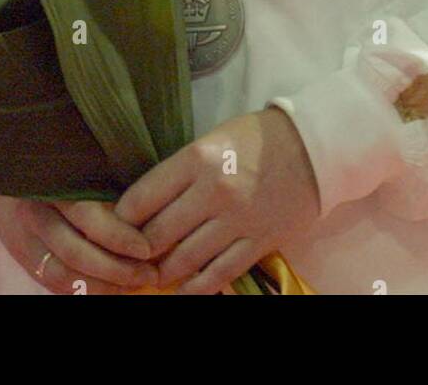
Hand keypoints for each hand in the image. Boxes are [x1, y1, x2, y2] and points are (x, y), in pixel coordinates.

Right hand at [0, 181, 160, 294]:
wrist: (4, 179)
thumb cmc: (56, 169)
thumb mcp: (76, 166)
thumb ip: (104, 184)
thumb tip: (150, 212)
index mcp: (52, 183)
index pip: (87, 217)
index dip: (118, 236)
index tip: (147, 248)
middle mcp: (34, 213)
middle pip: (76, 253)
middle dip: (117, 270)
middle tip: (149, 274)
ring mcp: (25, 240)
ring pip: (63, 276)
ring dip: (103, 288)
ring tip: (133, 286)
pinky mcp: (24, 260)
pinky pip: (53, 286)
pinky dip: (84, 292)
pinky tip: (110, 290)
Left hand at [113, 108, 321, 294]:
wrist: (314, 146)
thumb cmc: (256, 137)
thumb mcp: (211, 140)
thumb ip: (180, 171)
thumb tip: (146, 204)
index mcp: (197, 158)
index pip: (142, 197)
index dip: (121, 218)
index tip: (113, 226)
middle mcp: (214, 192)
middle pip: (158, 233)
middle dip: (138, 249)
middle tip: (129, 255)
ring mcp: (237, 221)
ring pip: (184, 259)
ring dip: (163, 271)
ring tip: (153, 273)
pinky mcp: (258, 242)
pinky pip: (219, 273)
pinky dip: (196, 287)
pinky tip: (183, 289)